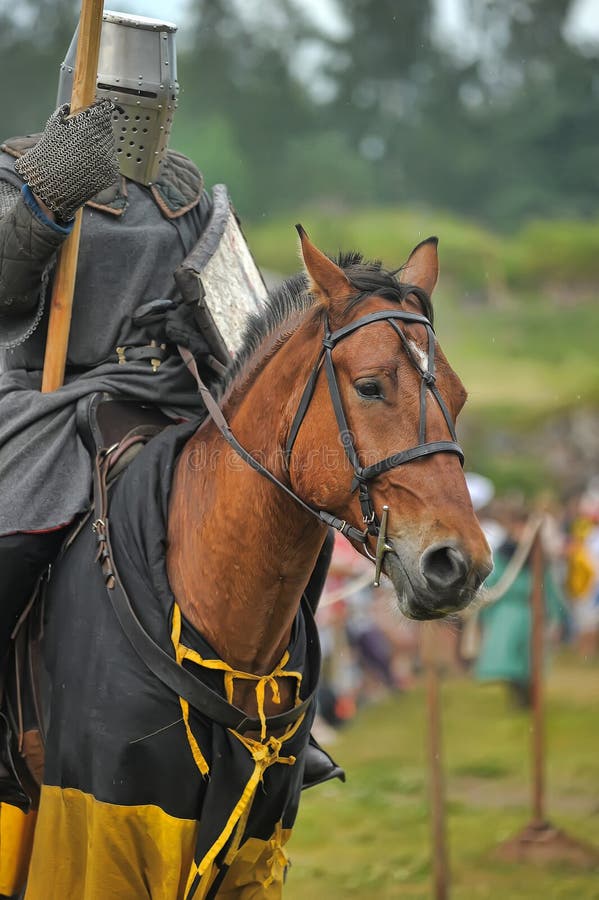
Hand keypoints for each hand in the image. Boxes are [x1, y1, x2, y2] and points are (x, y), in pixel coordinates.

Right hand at [15, 99, 119, 220]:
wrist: (53, 183)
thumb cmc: (50, 153)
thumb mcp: (54, 126)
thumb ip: (66, 113)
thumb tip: (71, 108)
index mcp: (90, 124)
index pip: (103, 111)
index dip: (98, 113)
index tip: (94, 116)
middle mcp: (103, 139)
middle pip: (106, 130)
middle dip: (97, 132)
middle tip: (83, 141)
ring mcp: (109, 157)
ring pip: (109, 147)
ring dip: (100, 149)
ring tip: (83, 157)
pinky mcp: (111, 172)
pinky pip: (109, 163)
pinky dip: (101, 165)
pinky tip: (88, 168)